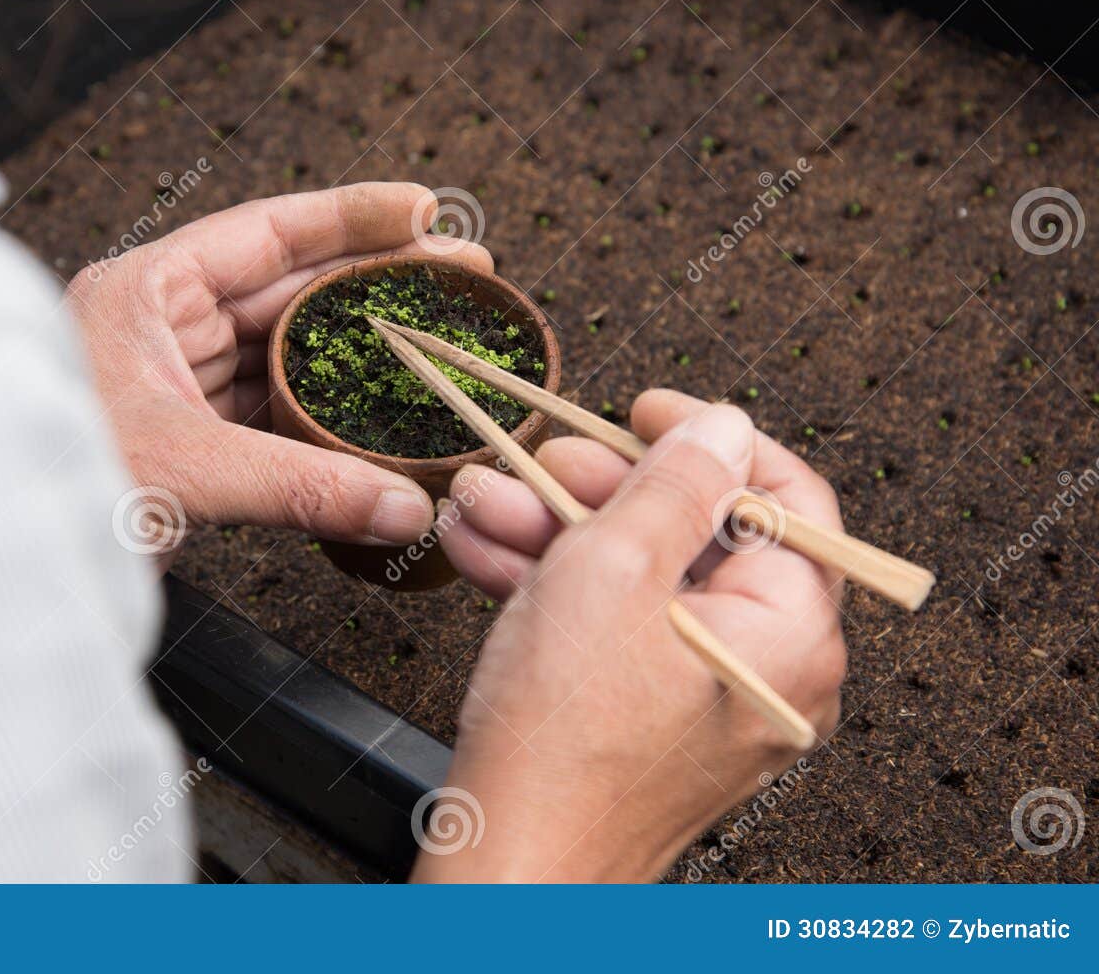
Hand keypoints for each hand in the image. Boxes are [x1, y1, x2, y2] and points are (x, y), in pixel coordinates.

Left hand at [66, 182, 491, 554]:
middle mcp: (160, 323)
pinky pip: (265, 411)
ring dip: (354, 355)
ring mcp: (171, 379)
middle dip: (374, 284)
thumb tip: (402, 507)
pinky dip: (319, 416)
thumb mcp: (184, 471)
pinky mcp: (180, 435)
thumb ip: (301, 485)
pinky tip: (372, 416)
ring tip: (430, 346)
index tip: (425, 211)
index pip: (268, 232)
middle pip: (288, 287)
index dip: (354, 217)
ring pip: (282, 352)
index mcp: (146, 291)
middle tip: (459, 278)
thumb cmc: (44, 483)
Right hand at [414, 392, 846, 881]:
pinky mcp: (648, 718)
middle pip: (698, 536)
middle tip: (544, 461)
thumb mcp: (612, 571)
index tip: (650, 412)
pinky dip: (553, 586)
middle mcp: (764, 671)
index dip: (713, 440)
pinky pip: (613, 627)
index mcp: (790, 635)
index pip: (786, 501)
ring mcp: (705, 698)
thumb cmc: (564, 745)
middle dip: (600, 488)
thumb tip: (721, 427)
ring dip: (555, 531)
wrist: (508, 863)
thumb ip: (674, 485)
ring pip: (639, 578)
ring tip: (486, 503)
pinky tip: (488, 553)